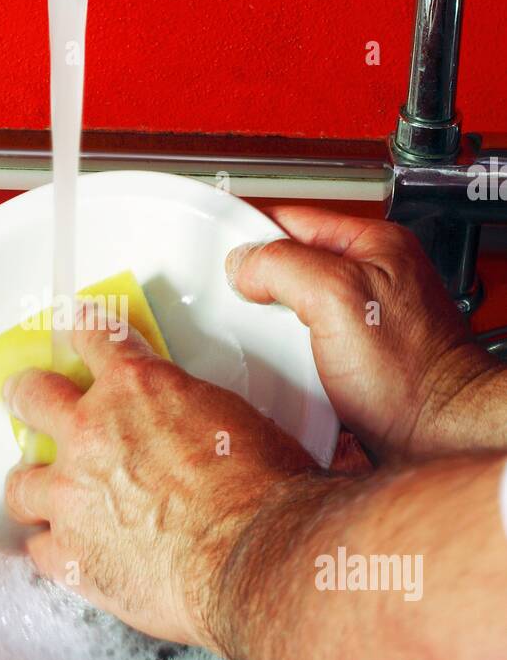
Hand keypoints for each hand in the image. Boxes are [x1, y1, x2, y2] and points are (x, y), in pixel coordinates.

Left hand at [3, 315, 316, 652]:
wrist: (254, 553)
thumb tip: (182, 424)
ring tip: (37, 493)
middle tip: (25, 397)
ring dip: (32, 485)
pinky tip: (64, 550)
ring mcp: (71, 494)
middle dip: (28, 395)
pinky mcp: (69, 551)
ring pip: (20, 484)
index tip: (75, 326)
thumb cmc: (260, 490)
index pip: (95, 338)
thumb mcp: (232, 416)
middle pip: (33, 396)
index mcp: (136, 388)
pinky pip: (40, 548)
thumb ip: (187, 410)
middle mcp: (91, 432)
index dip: (82, 331)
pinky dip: (54, 548)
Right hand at [226, 206, 499, 463]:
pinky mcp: (353, 364)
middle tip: (237, 304)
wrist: (438, 440)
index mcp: (374, 246)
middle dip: (257, 285)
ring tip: (259, 342)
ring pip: (293, 312)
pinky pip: (303, 350)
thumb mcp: (338, 296)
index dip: (252, 231)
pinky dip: (283, 360)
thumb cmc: (413, 375)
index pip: (295, 219)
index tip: (220, 251)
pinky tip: (278, 372)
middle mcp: (371, 281)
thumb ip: (284, 265)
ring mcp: (362, 324)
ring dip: (268, 328)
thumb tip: (244, 263)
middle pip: (291, 266)